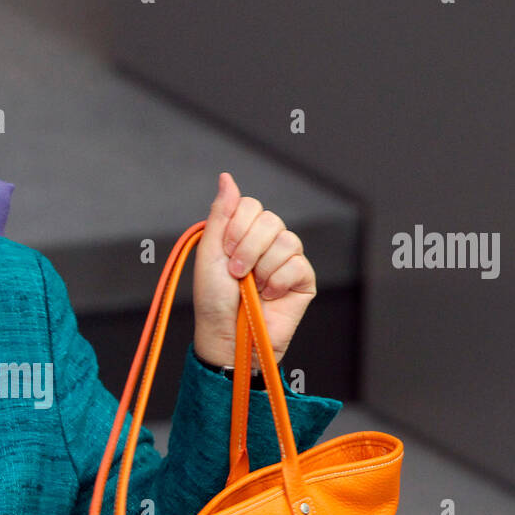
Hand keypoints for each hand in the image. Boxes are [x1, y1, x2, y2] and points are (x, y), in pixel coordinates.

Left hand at [192, 172, 316, 370]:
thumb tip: (227, 177)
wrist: (228, 337)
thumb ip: (222, 213)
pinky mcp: (303, 280)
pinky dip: (278, 281)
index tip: (225, 251)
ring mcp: (287, 261)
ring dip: (262, 267)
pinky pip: (298, 264)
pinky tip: (269, 296)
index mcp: (243, 234)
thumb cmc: (214, 302)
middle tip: (237, 272)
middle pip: (270, 219)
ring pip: (287, 240)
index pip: (251, 205)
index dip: (237, 226)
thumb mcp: (211, 253)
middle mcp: (266, 243)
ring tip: (252, 287)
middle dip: (248, 247)